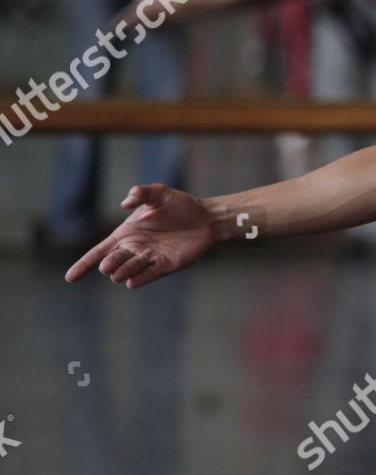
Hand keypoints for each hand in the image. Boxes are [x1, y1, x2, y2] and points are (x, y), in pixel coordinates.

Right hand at [65, 184, 216, 288]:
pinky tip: (132, 281)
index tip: (70, 278)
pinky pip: (148, 276)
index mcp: (126, 234)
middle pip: (112, 262)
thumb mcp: (160, 193)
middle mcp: (134, 249)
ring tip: (118, 272)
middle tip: (109, 265)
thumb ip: (141, 193)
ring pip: (128, 270)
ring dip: (122, 272)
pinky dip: (139, 279)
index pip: (99, 252)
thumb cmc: (180, 205)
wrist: (206, 217)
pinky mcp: (165, 266)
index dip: (84, 264)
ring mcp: (149, 259)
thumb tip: (125, 203)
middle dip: (109, 264)